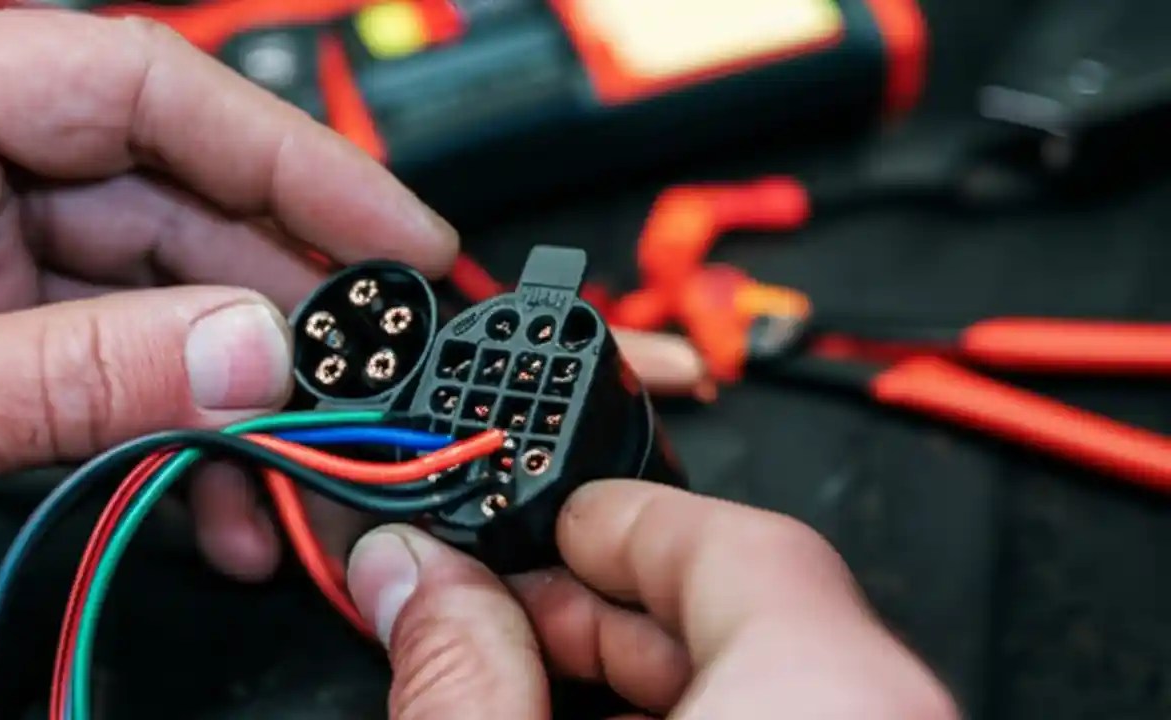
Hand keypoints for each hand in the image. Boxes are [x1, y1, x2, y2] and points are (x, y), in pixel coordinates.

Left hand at [0, 9, 707, 572]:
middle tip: (399, 393)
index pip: (159, 87)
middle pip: (186, 210)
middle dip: (298, 321)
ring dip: (250, 404)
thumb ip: (86, 371)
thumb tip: (259, 356)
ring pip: (164, 305)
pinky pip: (115, 363)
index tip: (408, 247)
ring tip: (313, 483)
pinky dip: (176, 434)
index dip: (306, 164)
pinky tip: (220, 501)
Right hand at [345, 481, 959, 718]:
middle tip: (507, 618)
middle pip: (750, 607)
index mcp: (823, 699)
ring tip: (534, 701)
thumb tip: (415, 585)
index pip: (729, 536)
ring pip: (773, 680)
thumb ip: (457, 678)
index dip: (612, 514)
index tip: (541, 525)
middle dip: (606, 606)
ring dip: (647, 682)